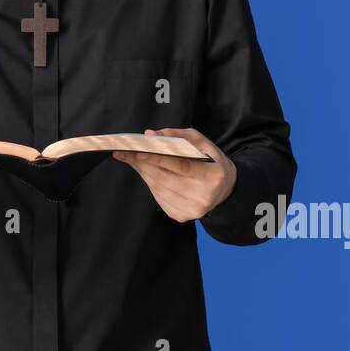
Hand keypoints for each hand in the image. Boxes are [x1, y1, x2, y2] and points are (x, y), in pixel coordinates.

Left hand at [113, 127, 236, 223]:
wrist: (224, 188)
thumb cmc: (210, 160)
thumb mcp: (200, 141)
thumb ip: (176, 135)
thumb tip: (150, 135)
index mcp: (212, 175)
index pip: (180, 165)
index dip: (157, 158)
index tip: (137, 150)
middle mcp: (203, 196)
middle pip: (165, 178)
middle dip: (142, 163)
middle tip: (125, 152)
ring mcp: (192, 209)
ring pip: (158, 188)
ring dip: (144, 172)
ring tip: (134, 159)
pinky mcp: (182, 216)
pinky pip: (159, 198)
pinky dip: (151, 184)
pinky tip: (149, 173)